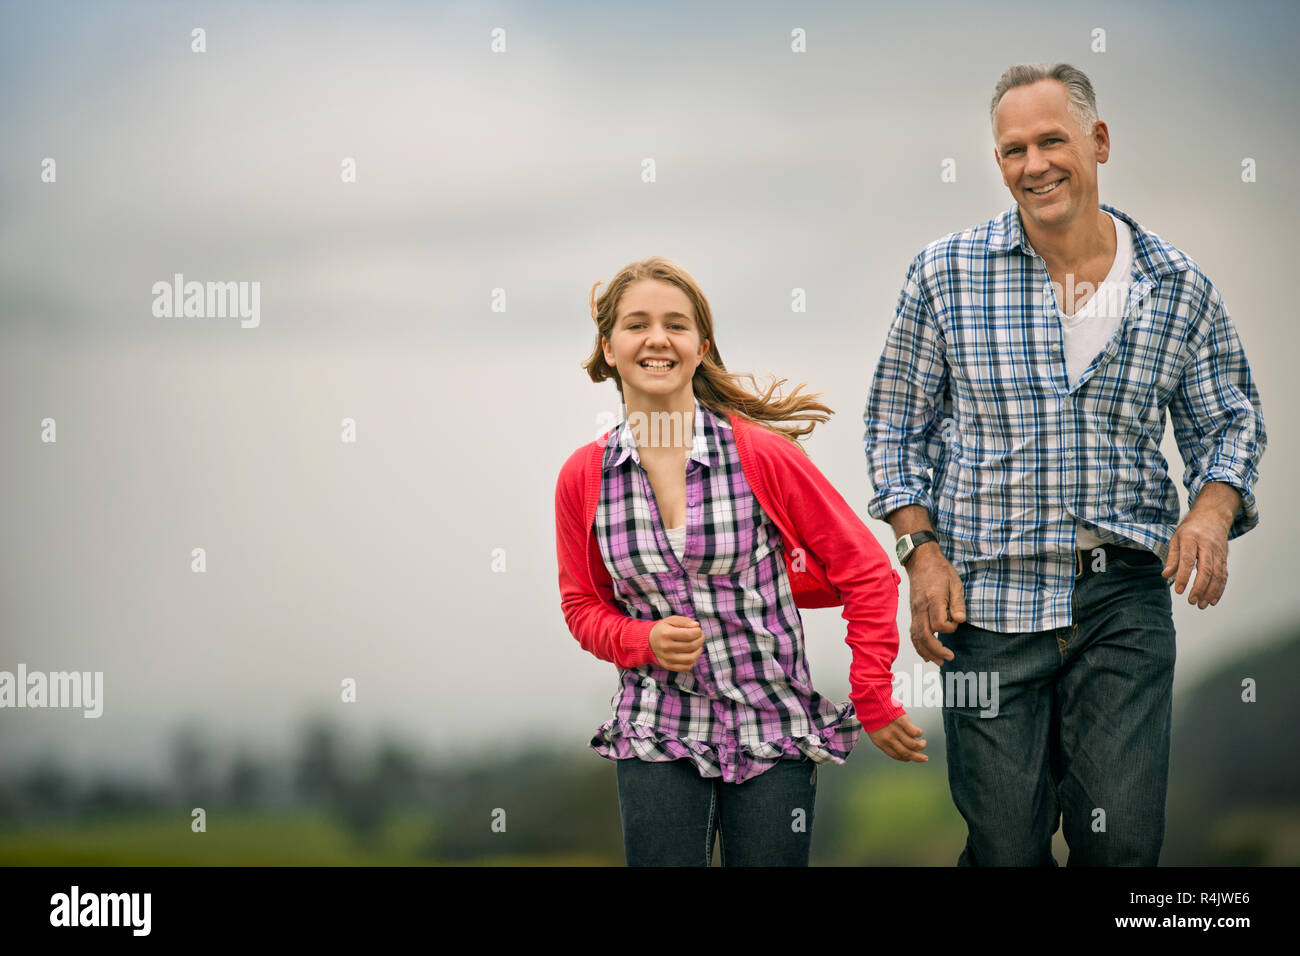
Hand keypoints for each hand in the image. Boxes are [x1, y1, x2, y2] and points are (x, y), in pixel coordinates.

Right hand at [648, 615, 704, 670]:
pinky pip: (687, 667)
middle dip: (700, 639)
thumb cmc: (663, 629)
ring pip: (691, 658)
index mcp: (665, 634)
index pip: (689, 635)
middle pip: (691, 646)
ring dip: (698, 650)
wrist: (649, 642)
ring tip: (697, 645)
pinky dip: (693, 660)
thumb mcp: (671, 620)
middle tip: (700, 636)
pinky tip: (691, 653)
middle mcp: (665, 647)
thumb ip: (684, 621)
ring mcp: (667, 658)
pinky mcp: (669, 666)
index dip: (698, 632)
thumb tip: (696, 625)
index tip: (698, 629)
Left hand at [867, 713, 927, 762]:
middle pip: (906, 752)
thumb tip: (901, 748)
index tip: (910, 758)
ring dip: (920, 746)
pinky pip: (914, 732)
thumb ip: (887, 741)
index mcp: (880, 743)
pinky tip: (920, 733)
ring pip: (912, 744)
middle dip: (917, 757)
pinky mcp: (901, 721)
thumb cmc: (874, 717)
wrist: (871, 703)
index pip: (896, 755)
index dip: (905, 758)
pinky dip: (919, 733)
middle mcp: (888, 739)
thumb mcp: (876, 732)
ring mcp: (895, 730)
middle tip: (924, 758)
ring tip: (923, 743)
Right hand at [905, 547, 963, 662]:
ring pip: (916, 637)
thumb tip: (960, 621)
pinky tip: (926, 654)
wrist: (921, 561)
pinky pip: (912, 633)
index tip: (956, 622)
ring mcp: (915, 611)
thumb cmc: (940, 571)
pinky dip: (918, 646)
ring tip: (939, 661)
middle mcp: (920, 608)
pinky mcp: (913, 613)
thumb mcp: (955, 583)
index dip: (950, 628)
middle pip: (924, 635)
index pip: (939, 624)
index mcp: (933, 600)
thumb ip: (958, 603)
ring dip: (926, 652)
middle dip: (936, 650)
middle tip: (949, 658)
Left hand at [1163, 512, 1229, 608]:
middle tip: (1192, 601)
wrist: (1213, 515)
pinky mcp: (1224, 557)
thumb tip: (1166, 574)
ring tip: (1202, 604)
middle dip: (1199, 588)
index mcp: (1191, 539)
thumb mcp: (1176, 538)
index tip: (1178, 590)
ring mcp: (1218, 552)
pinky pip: (1224, 575)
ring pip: (1217, 574)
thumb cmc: (1192, 528)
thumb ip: (1173, 557)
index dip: (1183, 576)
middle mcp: (1207, 546)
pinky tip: (1213, 599)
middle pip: (1206, 569)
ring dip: (1211, 592)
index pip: (1188, 560)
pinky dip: (1220, 588)